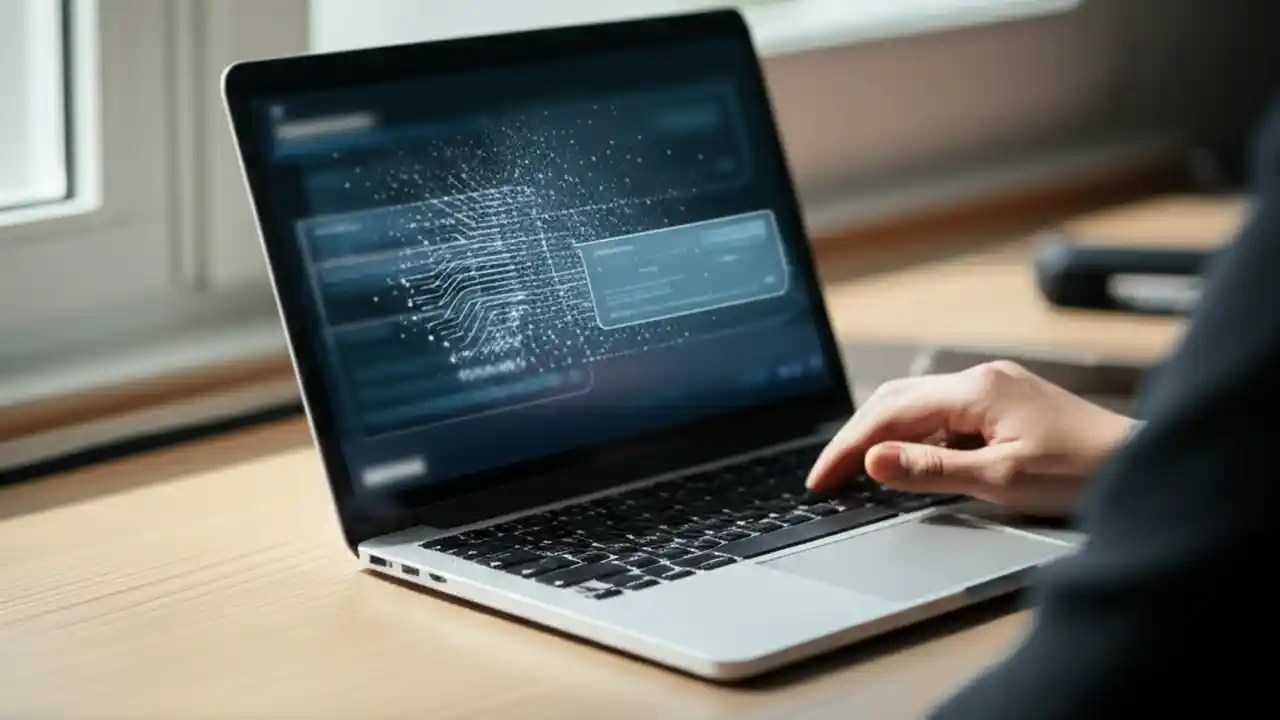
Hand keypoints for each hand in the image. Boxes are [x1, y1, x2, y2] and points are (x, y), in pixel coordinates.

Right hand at [805, 361, 1137, 515]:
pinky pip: (941, 414)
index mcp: (975, 390)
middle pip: (894, 399)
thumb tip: (872, 458)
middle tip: (828, 476)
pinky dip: (912, 436)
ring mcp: (993, 388)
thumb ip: (930, 469)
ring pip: (916, 405)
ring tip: (855, 470)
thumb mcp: (1000, 480)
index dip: (848, 447)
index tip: (821, 479)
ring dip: (881, 434)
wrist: (1141, 464)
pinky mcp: (1003, 403)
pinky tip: (906, 461)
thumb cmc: (1082, 472)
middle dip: (855, 436)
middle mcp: (980, 378)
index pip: (889, 413)